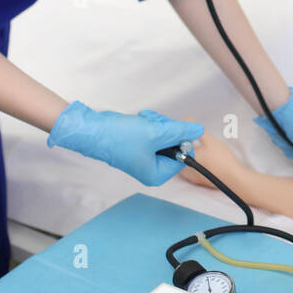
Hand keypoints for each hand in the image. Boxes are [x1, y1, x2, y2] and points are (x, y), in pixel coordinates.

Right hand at [47, 101, 203, 185]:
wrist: (93, 129)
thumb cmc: (119, 137)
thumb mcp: (156, 132)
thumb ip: (180, 131)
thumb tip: (199, 130)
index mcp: (157, 174)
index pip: (184, 157)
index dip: (180, 139)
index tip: (169, 129)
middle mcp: (152, 168)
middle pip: (175, 145)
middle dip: (167, 129)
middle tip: (155, 122)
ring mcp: (145, 156)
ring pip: (165, 135)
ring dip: (158, 123)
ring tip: (145, 119)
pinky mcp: (139, 145)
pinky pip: (155, 132)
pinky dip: (150, 123)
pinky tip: (141, 119)